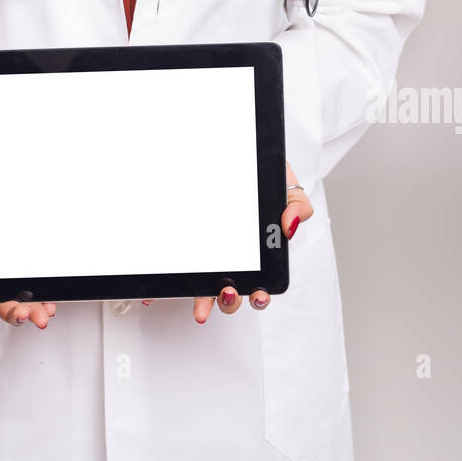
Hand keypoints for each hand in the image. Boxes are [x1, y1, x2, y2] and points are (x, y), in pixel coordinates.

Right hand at [0, 143, 56, 329]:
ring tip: (44, 312)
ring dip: (32, 303)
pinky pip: (33, 262)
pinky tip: (52, 291)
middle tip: (30, 316)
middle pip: (0, 296)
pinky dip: (43, 280)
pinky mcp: (22, 236)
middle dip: (14, 311)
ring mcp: (5, 250)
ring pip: (19, 286)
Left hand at [139, 160, 313, 321]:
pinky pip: (184, 270)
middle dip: (231, 302)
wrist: (245, 158)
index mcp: (260, 254)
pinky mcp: (193, 249)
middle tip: (230, 294)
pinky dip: (175, 286)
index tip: (258, 296)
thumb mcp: (288, 187)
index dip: (259, 296)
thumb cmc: (264, 178)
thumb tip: (290, 227)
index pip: (259, 283)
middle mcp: (235, 261)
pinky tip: (163, 296)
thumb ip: (298, 206)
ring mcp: (213, 256)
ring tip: (205, 302)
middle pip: (232, 293)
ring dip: (207, 300)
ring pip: (208, 288)